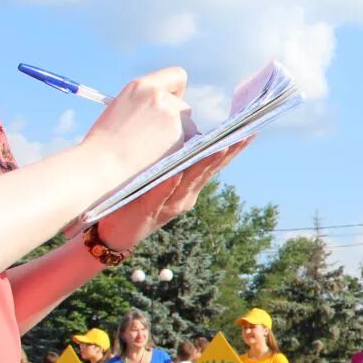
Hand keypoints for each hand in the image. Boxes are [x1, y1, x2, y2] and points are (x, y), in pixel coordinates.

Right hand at [81, 67, 191, 181]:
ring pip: (190, 126)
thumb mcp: (122, 110)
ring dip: (179, 137)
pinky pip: (189, 142)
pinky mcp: (179, 133)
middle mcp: (158, 95)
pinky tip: (158, 156)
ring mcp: (170, 114)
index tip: (171, 105)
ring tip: (153, 149)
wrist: (102, 164)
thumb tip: (170, 111)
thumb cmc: (106, 143)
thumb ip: (146, 104)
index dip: (177, 92)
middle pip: (184, 106)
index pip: (177, 76)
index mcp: (140, 86)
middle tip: (155, 138)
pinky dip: (179, 150)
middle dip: (177, 121)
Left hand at [95, 141, 249, 251]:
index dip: (233, 148)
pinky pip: (161, 196)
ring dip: (205, 164)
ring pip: (191, 181)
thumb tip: (183, 131)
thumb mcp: (159, 177)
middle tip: (244, 133)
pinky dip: (169, 185)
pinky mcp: (149, 212)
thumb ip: (172, 159)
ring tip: (219, 146)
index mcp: (189, 186)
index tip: (249, 130)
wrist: (114, 233)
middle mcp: (186, 196)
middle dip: (228, 152)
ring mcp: (170, 205)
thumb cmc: (133, 198)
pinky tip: (176, 172)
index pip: (215, 164)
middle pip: (209, 170)